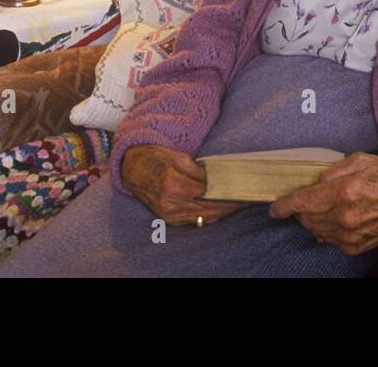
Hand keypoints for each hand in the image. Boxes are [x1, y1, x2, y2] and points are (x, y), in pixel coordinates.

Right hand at [121, 144, 245, 225]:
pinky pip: (193, 220)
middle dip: (229, 205)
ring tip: (237, 205)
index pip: (209, 193)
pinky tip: (220, 210)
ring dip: (222, 213)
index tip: (243, 191)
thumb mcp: (178, 156)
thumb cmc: (155, 158)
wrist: (132, 168)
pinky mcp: (168, 218)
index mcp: (173, 183)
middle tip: (246, 199)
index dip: (228, 194)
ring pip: (202, 217)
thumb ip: (199, 170)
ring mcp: (168, 213)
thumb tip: (218, 179)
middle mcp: (171, 202)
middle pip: (208, 208)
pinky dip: (208, 216)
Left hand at [268, 153, 377, 254]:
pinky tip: (336, 220)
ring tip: (325, 209)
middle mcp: (345, 216)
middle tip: (307, 201)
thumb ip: (332, 169)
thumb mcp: (359, 159)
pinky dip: (327, 230)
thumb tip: (315, 181)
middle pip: (307, 218)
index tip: (275, 208)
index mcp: (344, 191)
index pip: (303, 201)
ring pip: (316, 230)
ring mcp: (350, 234)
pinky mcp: (356, 245)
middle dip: (301, 210)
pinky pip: (330, 240)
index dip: (284, 205)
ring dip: (314, 220)